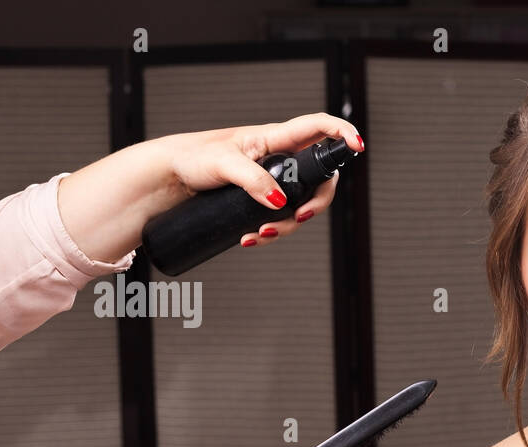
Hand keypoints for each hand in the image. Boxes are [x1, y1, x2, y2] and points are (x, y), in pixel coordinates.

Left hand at [163, 112, 363, 247]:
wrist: (169, 179)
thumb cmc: (192, 158)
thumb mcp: (222, 165)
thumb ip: (253, 180)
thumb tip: (280, 202)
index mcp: (275, 137)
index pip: (319, 127)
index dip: (342, 133)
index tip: (357, 146)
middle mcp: (281, 157)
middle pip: (320, 178)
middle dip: (317, 202)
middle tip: (300, 216)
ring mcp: (274, 179)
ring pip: (301, 203)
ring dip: (288, 225)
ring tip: (260, 235)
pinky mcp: (263, 198)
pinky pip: (281, 217)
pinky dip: (272, 231)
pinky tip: (251, 238)